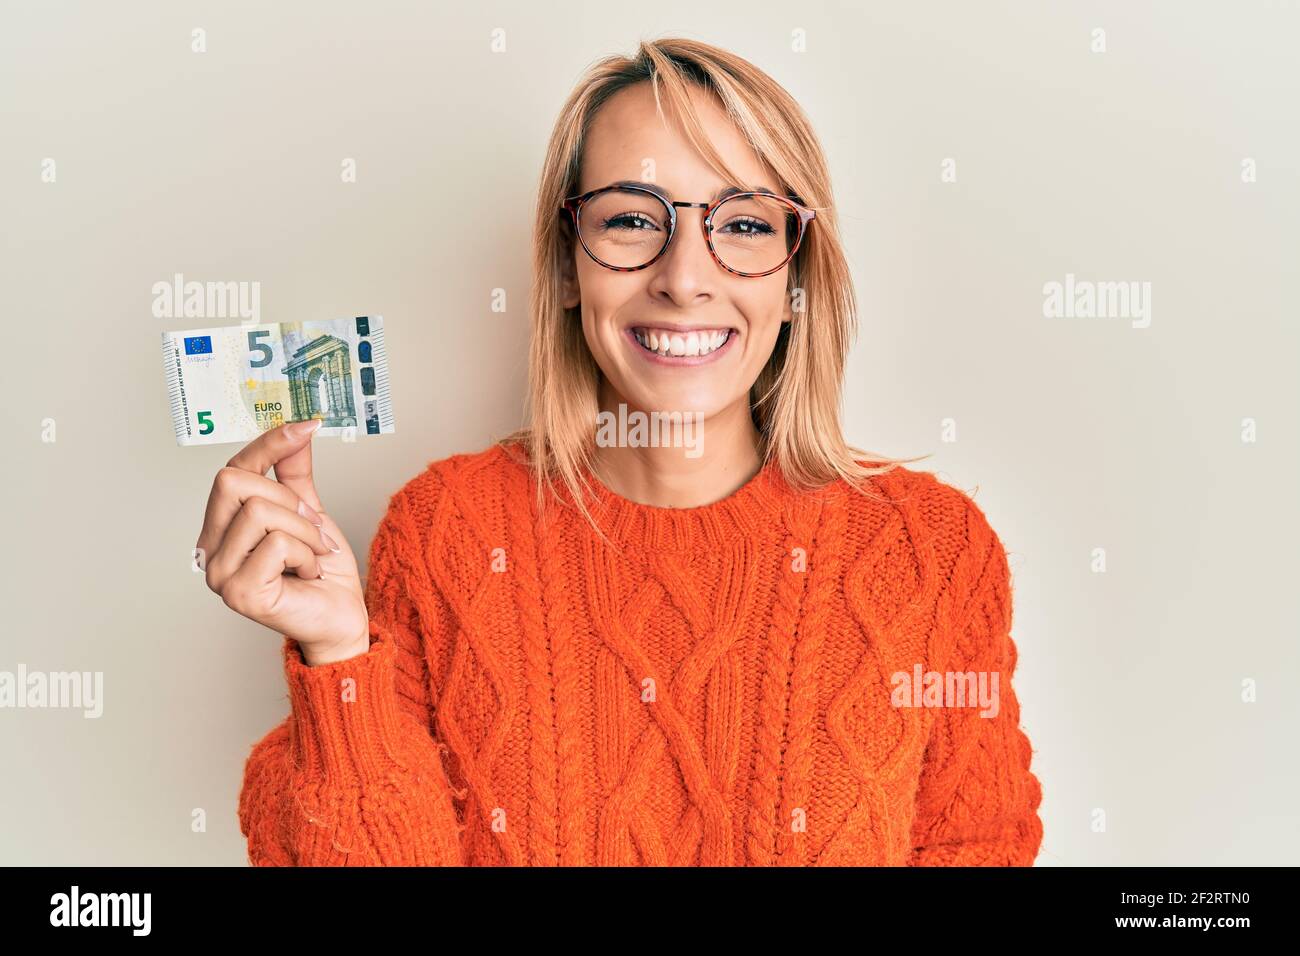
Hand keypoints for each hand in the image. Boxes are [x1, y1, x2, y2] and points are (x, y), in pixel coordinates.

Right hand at [195, 419, 368, 665]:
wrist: (341, 616)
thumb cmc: (321, 570)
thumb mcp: (309, 511)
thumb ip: (295, 473)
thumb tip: (299, 427)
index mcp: (221, 526)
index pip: (233, 468)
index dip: (269, 444)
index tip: (308, 425)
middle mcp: (210, 548)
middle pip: (233, 481)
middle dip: (288, 499)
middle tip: (313, 529)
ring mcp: (218, 573)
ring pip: (260, 511)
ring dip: (304, 533)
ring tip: (312, 558)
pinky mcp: (238, 593)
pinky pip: (276, 544)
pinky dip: (305, 556)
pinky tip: (306, 576)